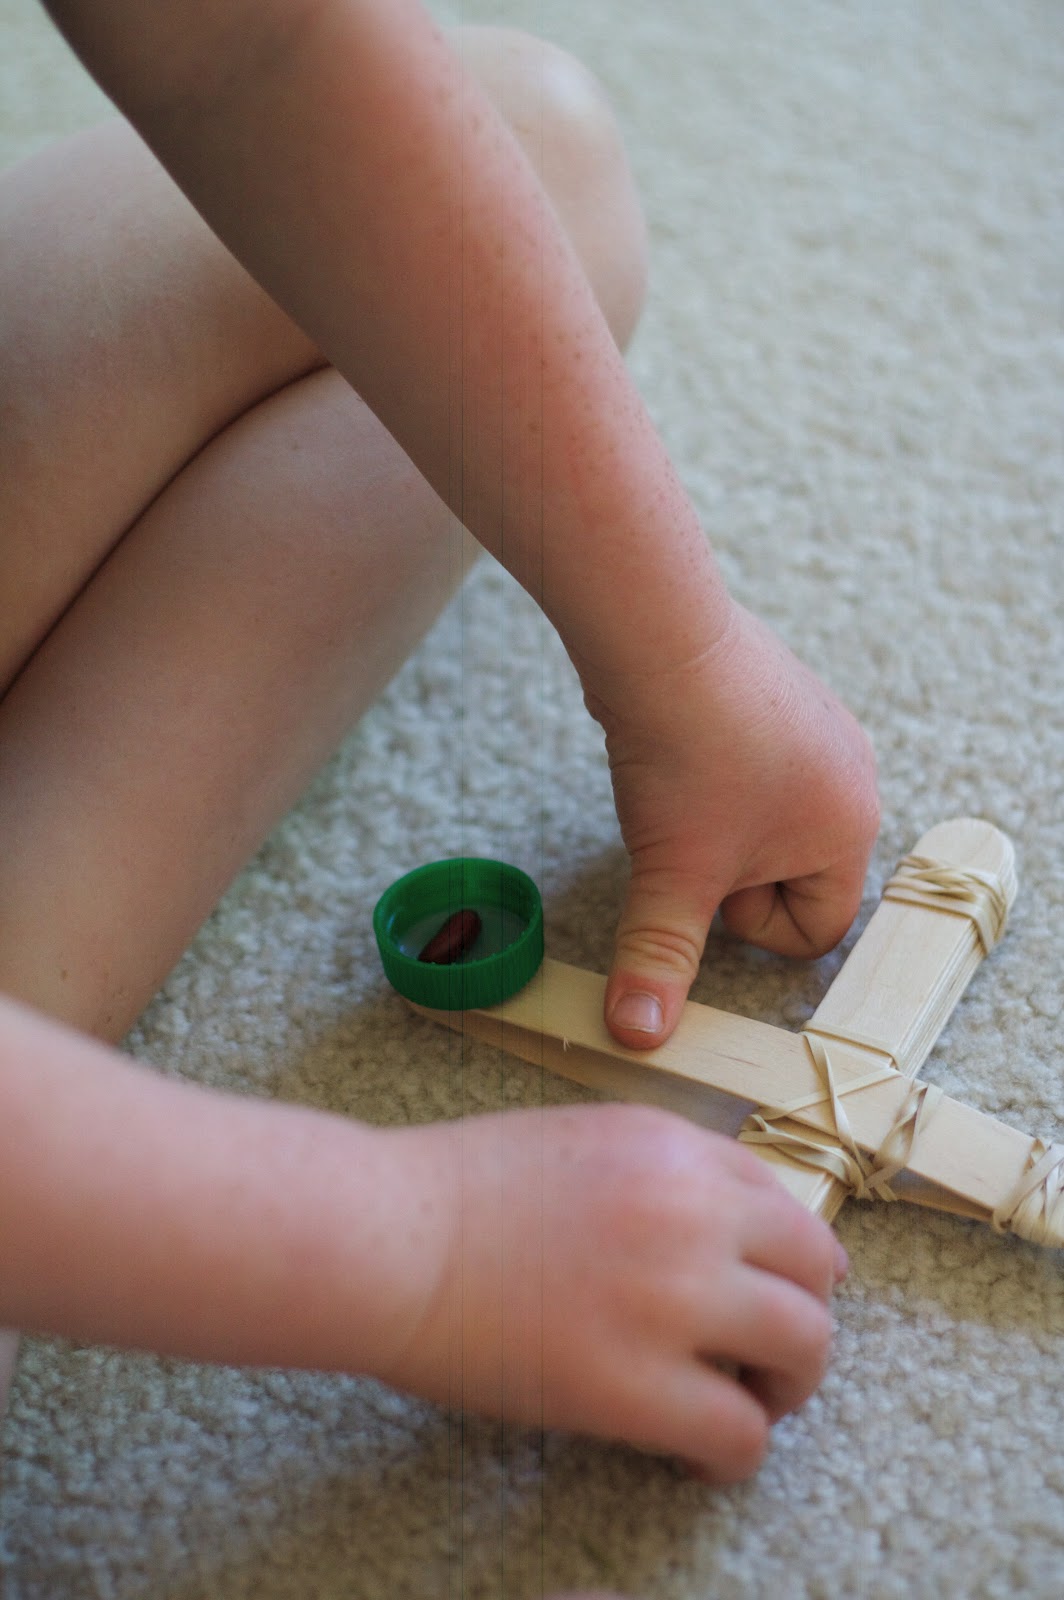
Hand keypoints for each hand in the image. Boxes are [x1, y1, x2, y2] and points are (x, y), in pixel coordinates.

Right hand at [376, 1103, 844, 1482]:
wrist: (384, 1234)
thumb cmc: (455, 1189)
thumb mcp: (578, 1141)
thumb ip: (656, 1174)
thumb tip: (715, 1232)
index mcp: (673, 1147)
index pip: (783, 1201)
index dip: (786, 1257)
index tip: (772, 1290)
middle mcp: (690, 1210)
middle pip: (817, 1268)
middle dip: (805, 1315)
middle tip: (768, 1355)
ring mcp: (669, 1296)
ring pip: (803, 1348)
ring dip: (787, 1386)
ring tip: (745, 1406)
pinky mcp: (633, 1386)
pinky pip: (738, 1434)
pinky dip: (733, 1455)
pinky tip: (696, 1456)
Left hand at [579, 600, 879, 1047]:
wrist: (659, 636)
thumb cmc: (683, 758)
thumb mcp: (671, 874)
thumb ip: (659, 960)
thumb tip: (639, 1037)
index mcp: (850, 831)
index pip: (814, 929)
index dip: (748, 921)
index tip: (703, 876)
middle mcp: (855, 778)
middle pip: (796, 875)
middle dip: (734, 871)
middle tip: (687, 834)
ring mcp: (825, 728)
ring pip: (772, 820)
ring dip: (723, 825)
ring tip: (682, 789)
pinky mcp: (786, 693)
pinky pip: (759, 767)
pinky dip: (720, 773)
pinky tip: (686, 747)